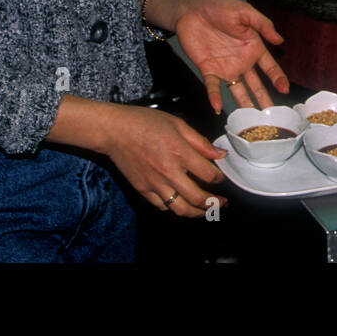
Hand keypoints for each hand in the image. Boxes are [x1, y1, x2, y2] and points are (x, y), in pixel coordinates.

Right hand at [103, 104, 226, 216]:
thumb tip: (219, 154)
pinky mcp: (143, 189)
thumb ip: (200, 142)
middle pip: (198, 197)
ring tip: (205, 211)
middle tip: (221, 203)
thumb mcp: (177, 124)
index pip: (208, 174)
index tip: (221, 177)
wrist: (115, 131)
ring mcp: (155, 183)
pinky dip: (175, 208)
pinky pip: (163, 206)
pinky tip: (181, 203)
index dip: (219, 178)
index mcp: (179, 152)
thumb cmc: (144, 122)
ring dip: (197, 213)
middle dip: (214, 203)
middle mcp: (168, 171)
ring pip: (180, 208)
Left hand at [172, 0, 289, 112]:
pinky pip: (213, 87)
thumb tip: (280, 40)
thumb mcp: (244, 11)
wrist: (191, 9)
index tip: (284, 90)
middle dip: (264, 100)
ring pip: (238, 91)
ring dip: (244, 105)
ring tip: (250, 122)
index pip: (269, 67)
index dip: (278, 79)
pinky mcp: (208, 69)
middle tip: (271, 118)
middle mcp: (242, 61)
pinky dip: (215, 97)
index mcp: (254, 47)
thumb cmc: (219, 7)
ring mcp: (225, 68)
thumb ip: (262, 24)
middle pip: (256, 85)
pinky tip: (218, 107)